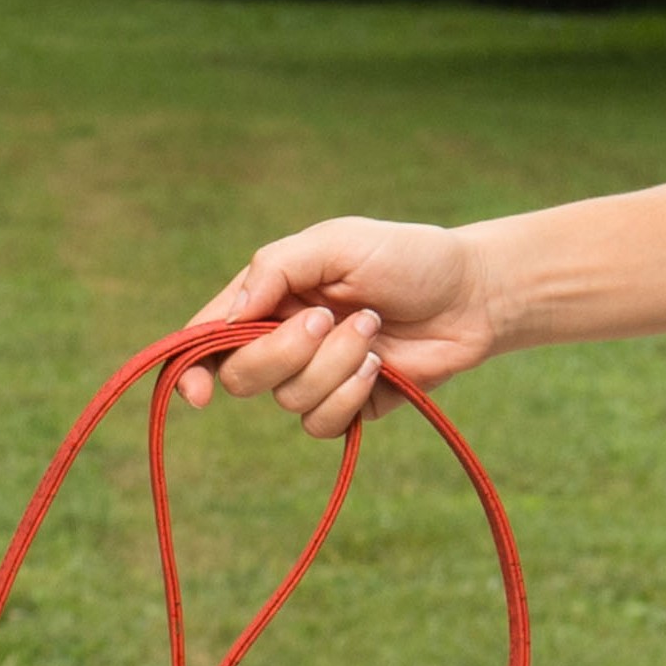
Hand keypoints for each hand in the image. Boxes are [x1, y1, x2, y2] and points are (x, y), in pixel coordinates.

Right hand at [176, 217, 502, 436]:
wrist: (474, 294)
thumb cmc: (407, 256)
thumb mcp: (336, 242)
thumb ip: (275, 268)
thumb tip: (226, 318)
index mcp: (268, 297)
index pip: (209, 338)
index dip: (191, 368)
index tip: (197, 392)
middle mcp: (282, 340)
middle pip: (241, 375)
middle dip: (282, 353)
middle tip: (326, 319)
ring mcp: (314, 377)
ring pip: (288, 399)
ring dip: (333, 365)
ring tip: (372, 330)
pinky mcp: (347, 406)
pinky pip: (323, 422)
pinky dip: (350, 394)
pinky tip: (380, 366)